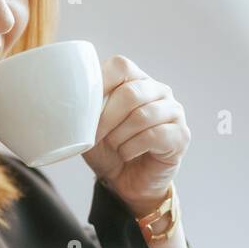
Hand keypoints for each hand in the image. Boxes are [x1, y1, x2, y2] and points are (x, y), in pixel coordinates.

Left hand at [81, 55, 190, 217]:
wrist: (125, 181)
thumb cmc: (107, 149)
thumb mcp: (88, 126)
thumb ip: (84, 107)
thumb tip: (67, 95)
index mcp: (135, 80)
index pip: (120, 66)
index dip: (99, 85)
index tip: (85, 108)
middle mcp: (158, 90)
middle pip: (131, 93)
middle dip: (107, 118)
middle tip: (96, 136)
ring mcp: (173, 111)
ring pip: (143, 115)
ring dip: (120, 136)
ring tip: (114, 146)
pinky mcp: (181, 135)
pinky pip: (155, 135)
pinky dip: (133, 148)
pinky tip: (127, 154)